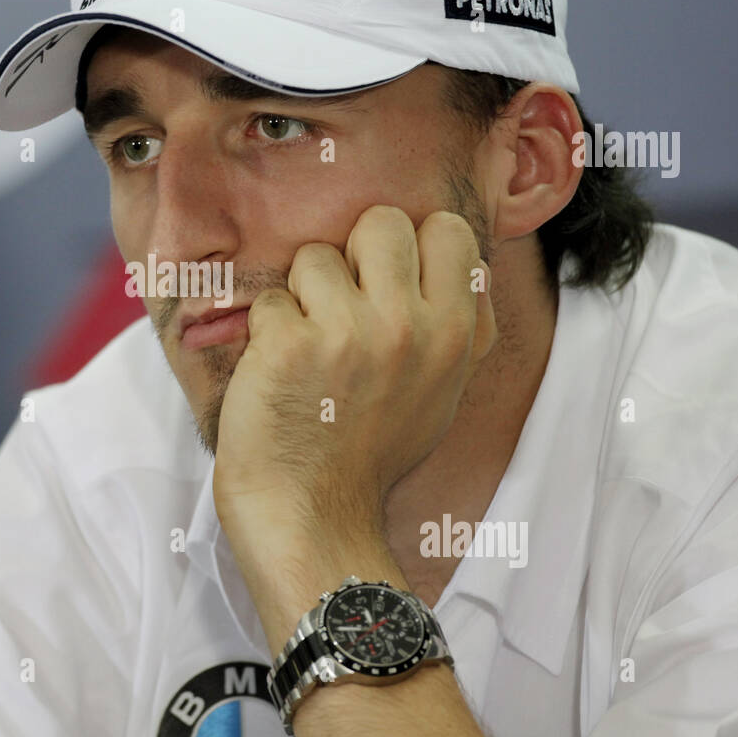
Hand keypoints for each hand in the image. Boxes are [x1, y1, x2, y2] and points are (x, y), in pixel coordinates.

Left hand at [211, 205, 496, 569]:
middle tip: (340, 310)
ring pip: (314, 257)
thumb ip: (462, 324)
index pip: (448, 228)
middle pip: (380, 222)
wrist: (312, 514)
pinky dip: (266, 333)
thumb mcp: (445, 391)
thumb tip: (471, 260)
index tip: (387, 285)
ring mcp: (349, 334)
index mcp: (456, 335)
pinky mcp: (288, 344)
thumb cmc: (371, 451)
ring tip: (309, 352)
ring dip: (302, 298)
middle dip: (352, 256)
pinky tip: (280, 376)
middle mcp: (411, 328)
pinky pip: (270, 300)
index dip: (411, 247)